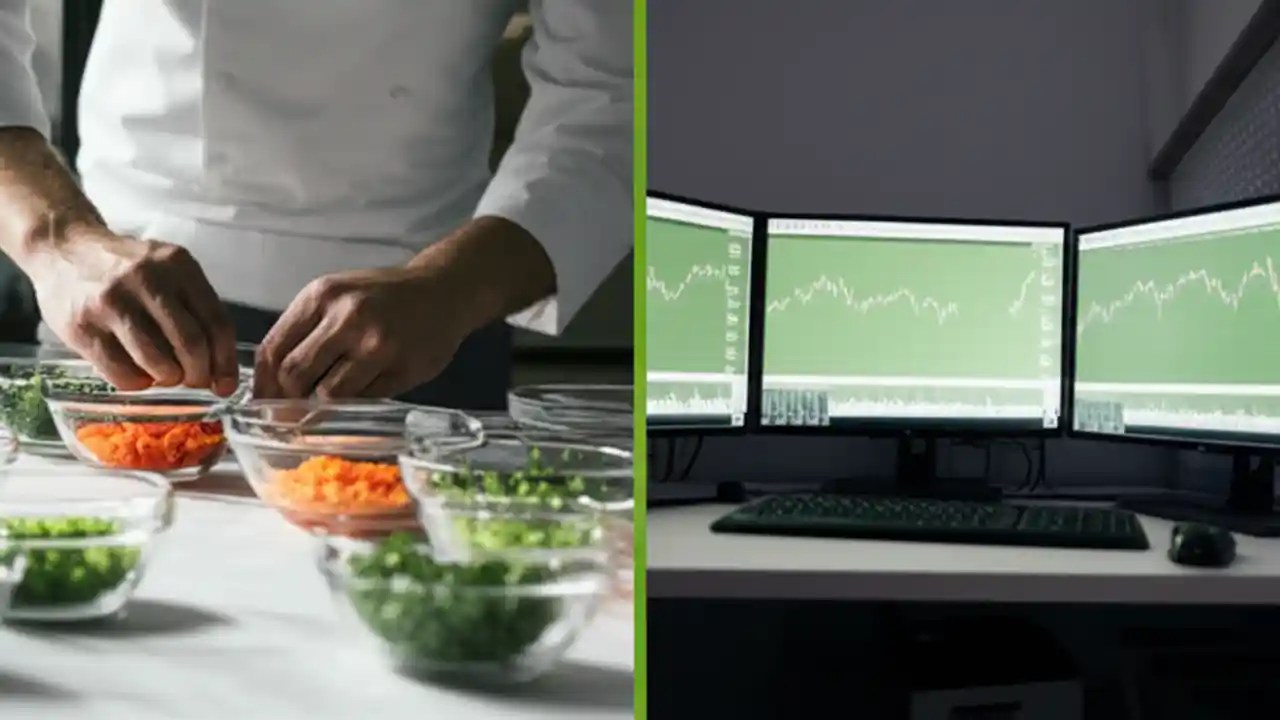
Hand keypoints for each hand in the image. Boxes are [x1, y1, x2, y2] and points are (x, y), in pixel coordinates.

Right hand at [26, 228, 238, 393]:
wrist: (63, 251)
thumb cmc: (126, 269)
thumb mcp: (168, 271)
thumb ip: (196, 307)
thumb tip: (221, 368)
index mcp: (178, 265)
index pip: (217, 322)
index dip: (226, 361)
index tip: (226, 384)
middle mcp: (147, 280)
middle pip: (191, 344)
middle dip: (199, 374)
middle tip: (195, 381)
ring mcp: (112, 302)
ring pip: (158, 362)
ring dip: (169, 379)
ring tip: (166, 375)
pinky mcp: (82, 326)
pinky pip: (121, 372)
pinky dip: (138, 383)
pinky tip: (138, 374)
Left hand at [253, 266, 470, 398]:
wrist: (445, 291)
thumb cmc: (383, 296)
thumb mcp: (338, 296)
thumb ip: (305, 330)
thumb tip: (271, 383)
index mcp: (322, 295)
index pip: (274, 348)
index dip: (262, 384)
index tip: (262, 404)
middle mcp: (348, 317)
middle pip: (295, 375)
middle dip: (289, 400)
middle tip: (292, 414)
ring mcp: (378, 344)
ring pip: (329, 394)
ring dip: (324, 406)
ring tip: (328, 406)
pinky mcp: (403, 368)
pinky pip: (364, 399)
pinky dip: (356, 403)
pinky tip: (361, 391)